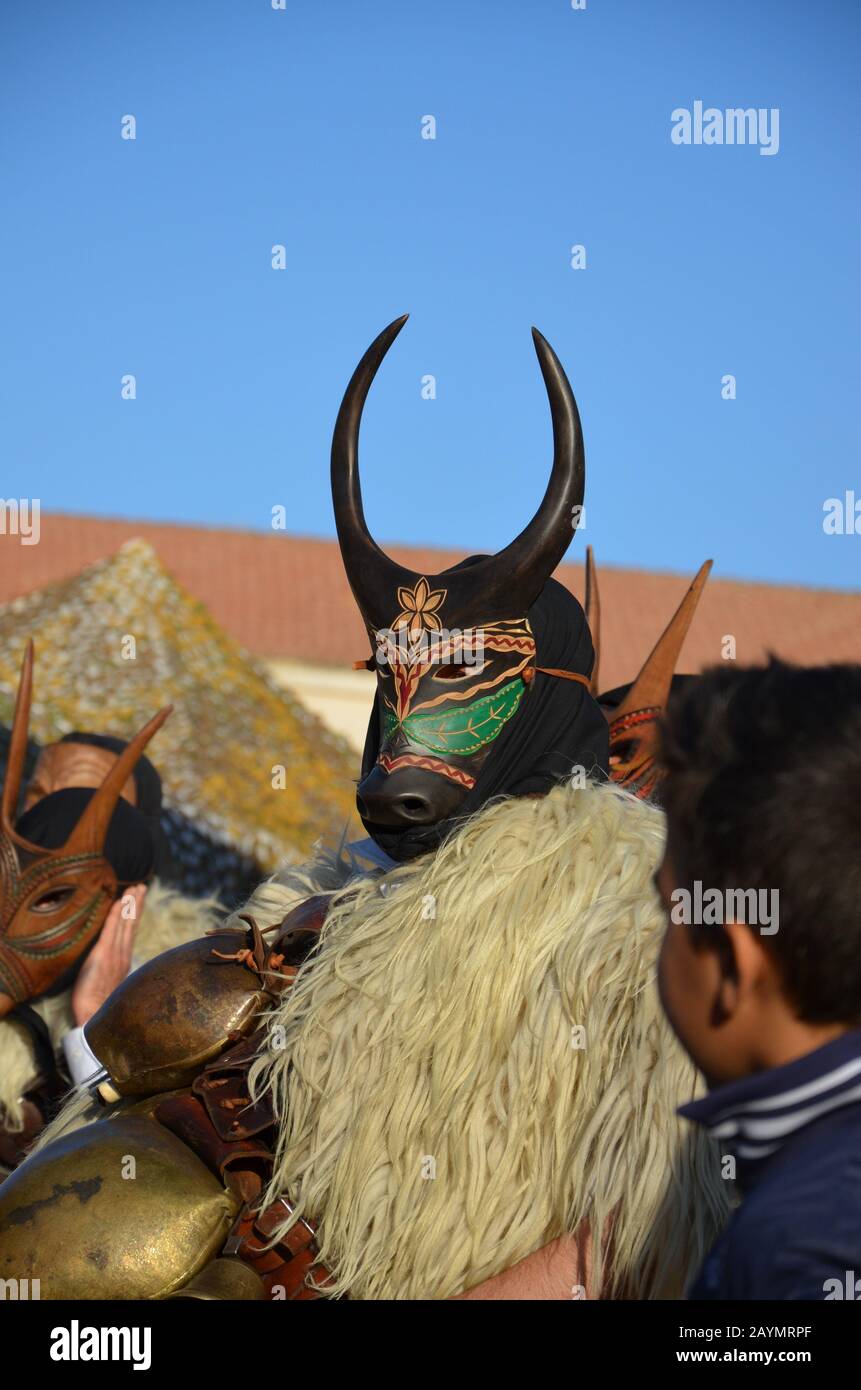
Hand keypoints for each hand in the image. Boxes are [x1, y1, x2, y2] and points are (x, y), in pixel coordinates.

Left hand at [71, 884, 146, 1026]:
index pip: (130, 932)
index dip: (135, 914)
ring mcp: (114, 954)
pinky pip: (110, 931)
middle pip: (131, 924)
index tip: (139, 898)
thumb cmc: (101, 1007)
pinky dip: (115, 915)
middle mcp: (122, 955)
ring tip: (135, 888)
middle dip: (136, 904)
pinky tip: (119, 902)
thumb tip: (115, 966)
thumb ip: (114, 974)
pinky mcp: (102, 956)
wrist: (95, 1019)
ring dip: (129, 904)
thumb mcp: (110, 987)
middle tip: (142, 886)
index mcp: (124, 961)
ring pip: (124, 924)